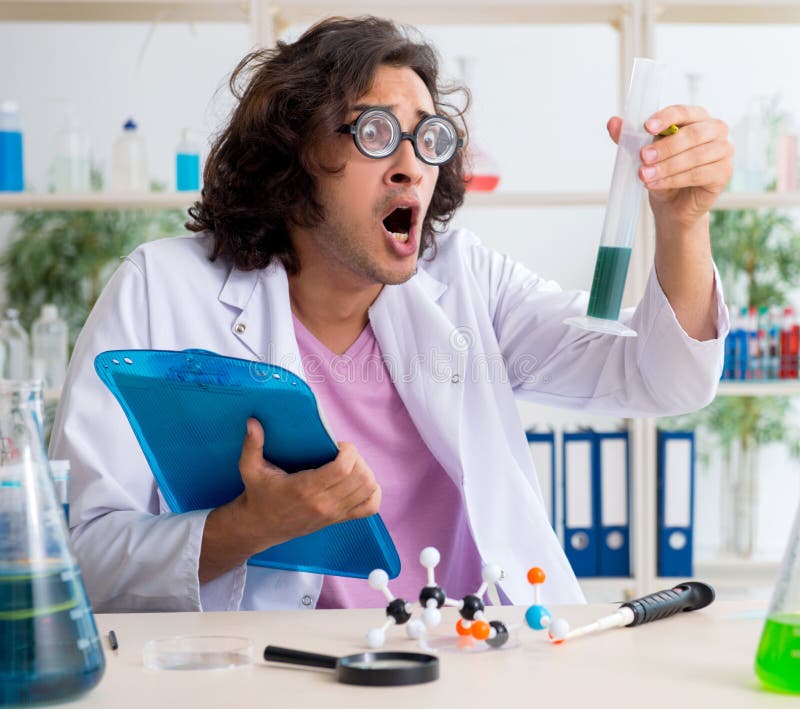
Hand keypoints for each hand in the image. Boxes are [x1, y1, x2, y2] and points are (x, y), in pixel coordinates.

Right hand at [235, 418, 381, 549]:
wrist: (260, 527)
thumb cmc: (259, 495)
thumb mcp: (250, 469)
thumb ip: (251, 445)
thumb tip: (252, 421)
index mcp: (305, 489)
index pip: (343, 468)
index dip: (348, 451)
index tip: (337, 445)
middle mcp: (324, 504)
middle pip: (361, 477)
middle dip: (357, 458)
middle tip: (343, 453)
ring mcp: (334, 514)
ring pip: (368, 489)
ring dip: (365, 472)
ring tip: (350, 465)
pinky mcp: (338, 520)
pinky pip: (370, 508)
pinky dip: (371, 492)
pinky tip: (358, 482)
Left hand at [606, 105, 732, 227]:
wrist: (672, 204)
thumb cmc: (662, 172)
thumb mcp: (643, 154)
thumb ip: (630, 138)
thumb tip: (612, 122)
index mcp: (696, 118)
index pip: (683, 111)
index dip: (665, 118)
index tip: (646, 127)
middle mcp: (715, 130)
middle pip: (692, 134)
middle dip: (665, 147)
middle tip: (643, 157)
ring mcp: (724, 150)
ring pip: (695, 155)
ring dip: (667, 166)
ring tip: (644, 175)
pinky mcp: (724, 173)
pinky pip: (699, 174)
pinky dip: (674, 179)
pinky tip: (656, 184)